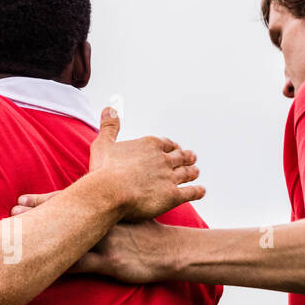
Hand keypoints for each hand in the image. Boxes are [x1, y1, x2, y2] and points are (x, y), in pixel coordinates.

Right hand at [86, 108, 204, 221]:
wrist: (109, 192)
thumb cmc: (104, 170)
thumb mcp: (104, 143)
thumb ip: (110, 126)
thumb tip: (110, 109)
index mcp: (150, 145)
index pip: (165, 143)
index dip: (170, 146)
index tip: (173, 147)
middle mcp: (163, 159)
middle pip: (180, 156)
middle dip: (186, 156)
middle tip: (191, 156)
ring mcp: (170, 177)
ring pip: (187, 172)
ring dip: (192, 171)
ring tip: (196, 171)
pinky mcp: (173, 195)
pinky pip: (191, 192)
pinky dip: (197, 191)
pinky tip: (201, 191)